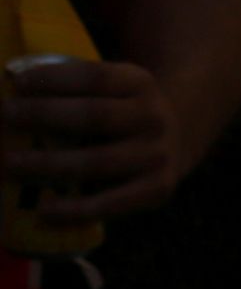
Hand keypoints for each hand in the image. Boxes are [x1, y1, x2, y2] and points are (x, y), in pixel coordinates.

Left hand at [1, 60, 180, 221]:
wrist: (175, 140)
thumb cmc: (120, 111)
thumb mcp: (110, 87)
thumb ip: (71, 87)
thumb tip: (10, 87)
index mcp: (139, 83)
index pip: (95, 77)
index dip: (54, 79)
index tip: (16, 83)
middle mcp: (154, 118)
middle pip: (95, 115)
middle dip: (43, 115)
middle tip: (5, 116)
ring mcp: (157, 156)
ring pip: (98, 161)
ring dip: (49, 164)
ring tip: (10, 163)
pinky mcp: (158, 189)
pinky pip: (113, 203)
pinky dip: (77, 210)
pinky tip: (44, 212)